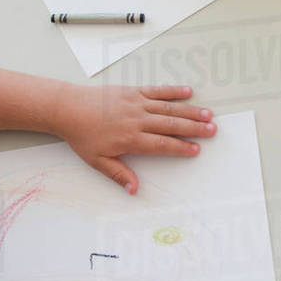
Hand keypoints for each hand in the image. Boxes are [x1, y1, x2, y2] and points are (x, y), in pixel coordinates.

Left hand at [54, 83, 216, 192]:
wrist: (68, 108)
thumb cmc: (82, 135)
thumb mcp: (97, 161)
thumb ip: (119, 174)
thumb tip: (134, 189)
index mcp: (131, 139)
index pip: (162, 144)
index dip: (181, 147)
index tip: (196, 149)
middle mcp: (137, 120)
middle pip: (172, 124)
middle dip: (194, 128)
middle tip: (212, 130)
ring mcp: (137, 103)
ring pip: (169, 108)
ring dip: (190, 111)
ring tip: (208, 114)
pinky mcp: (133, 91)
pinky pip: (157, 91)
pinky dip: (173, 91)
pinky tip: (188, 92)